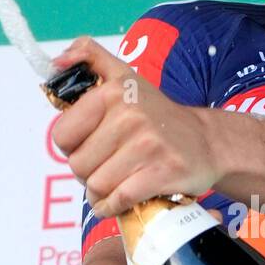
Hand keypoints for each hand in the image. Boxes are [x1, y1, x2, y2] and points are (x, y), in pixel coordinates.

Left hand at [51, 36, 222, 216]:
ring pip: (96, 185)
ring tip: (116, 183)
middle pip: (78, 165)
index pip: (62, 135)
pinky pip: (119, 199)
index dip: (72, 147)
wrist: (207, 142)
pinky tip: (117, 203)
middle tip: (107, 167)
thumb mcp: (125, 77)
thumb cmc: (159, 115)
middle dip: (87, 173)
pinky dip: (112, 207)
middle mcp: (129, 116)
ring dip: (101, 193)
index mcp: (113, 92)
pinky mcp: (161, 173)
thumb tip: (57, 61)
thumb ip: (90, 58)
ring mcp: (147, 146)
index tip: (89, 146)